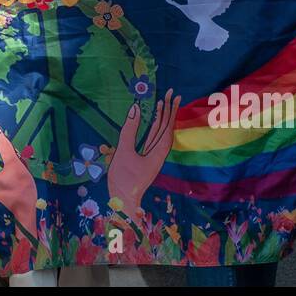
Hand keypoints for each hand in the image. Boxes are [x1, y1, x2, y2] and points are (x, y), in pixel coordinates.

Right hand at [107, 90, 180, 218]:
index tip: (172, 95)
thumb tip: (135, 108)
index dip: (169, 110)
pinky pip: (154, 139)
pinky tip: (153, 122)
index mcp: (158, 152)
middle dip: (168, 110)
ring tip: (163, 103)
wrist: (123, 202)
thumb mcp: (124, 152)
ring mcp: (153, 157)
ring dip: (162, 118)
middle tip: (171, 93)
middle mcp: (159, 154)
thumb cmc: (124, 179)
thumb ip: (129, 130)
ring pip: (160, 134)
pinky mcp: (146, 160)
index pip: (166, 126)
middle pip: (166, 128)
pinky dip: (155, 128)